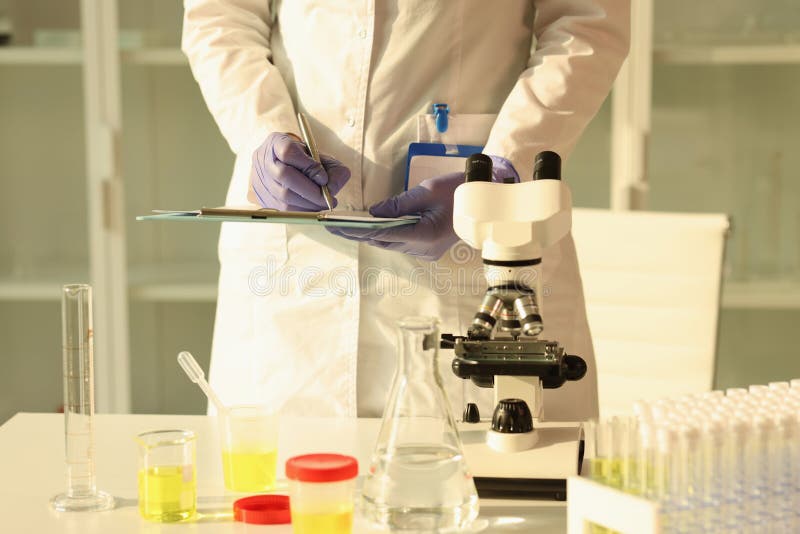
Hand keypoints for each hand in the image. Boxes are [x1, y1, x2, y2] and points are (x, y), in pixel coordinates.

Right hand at [251, 132, 350, 210]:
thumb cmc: (305, 160)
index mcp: (276, 142)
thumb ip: (331, 167)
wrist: (284, 166)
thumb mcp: (321, 158)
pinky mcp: (261, 197)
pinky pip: (282, 209)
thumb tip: (331, 187)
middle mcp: (263, 159)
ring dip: (308, 203)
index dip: (308, 166)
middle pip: (284, 175)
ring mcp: (259, 179)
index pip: (288, 151)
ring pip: (283, 195)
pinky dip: (301, 211)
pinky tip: (313, 208)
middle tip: (328, 198)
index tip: (324, 178)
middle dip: (310, 190)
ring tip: (323, 204)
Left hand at [327, 155, 518, 260]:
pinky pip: (402, 242)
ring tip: (346, 225)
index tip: (336, 226)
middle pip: (384, 241)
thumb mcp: (427, 191)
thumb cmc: (461, 190)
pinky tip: (371, 226)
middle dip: (359, 233)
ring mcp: (427, 252)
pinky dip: (386, 234)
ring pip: (391, 243)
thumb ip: (399, 204)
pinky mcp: (428, 249)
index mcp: (425, 235)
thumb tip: (374, 213)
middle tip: (334, 225)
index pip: (382, 233)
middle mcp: (425, 250)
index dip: (356, 230)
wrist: (488, 201)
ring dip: (372, 234)